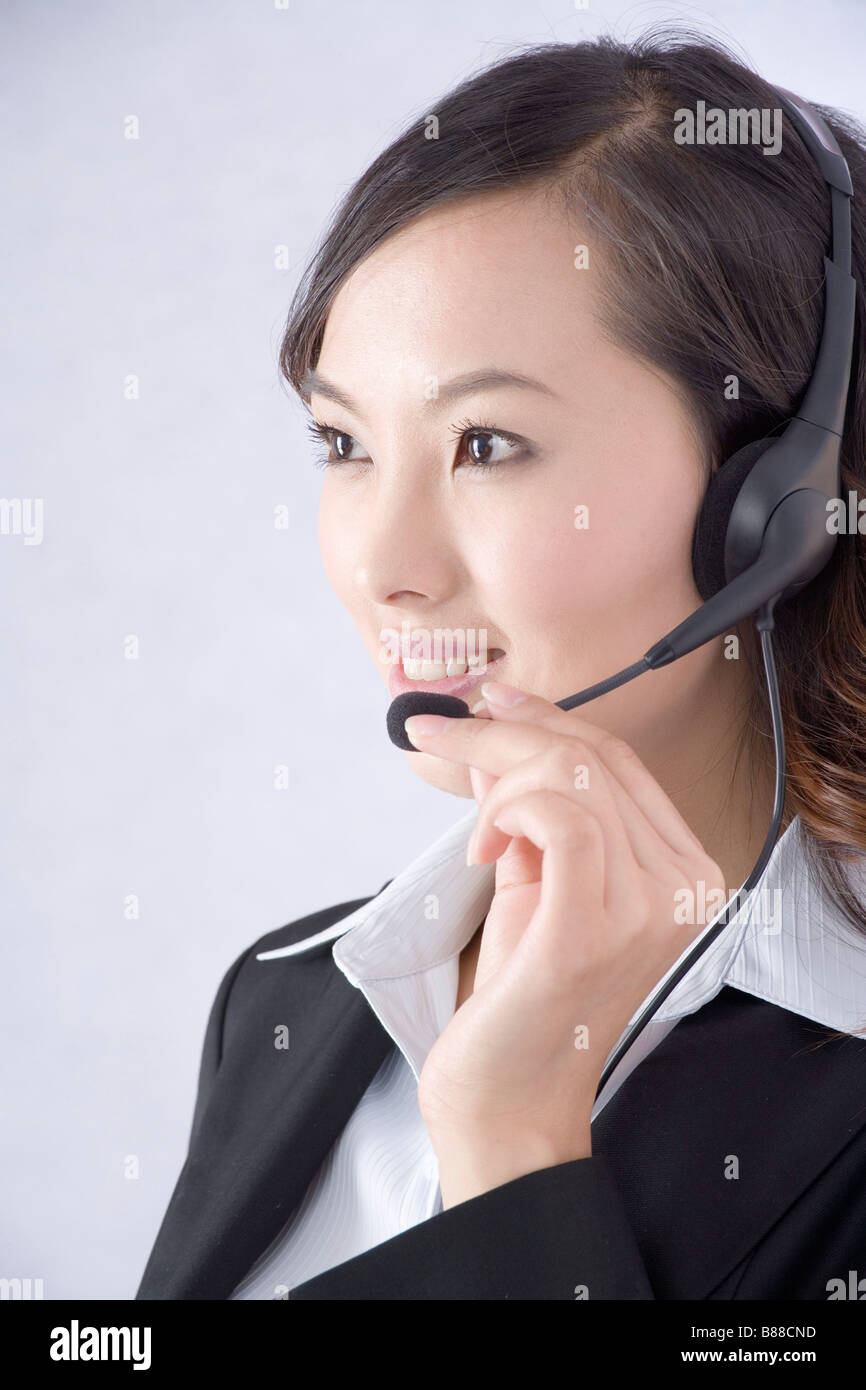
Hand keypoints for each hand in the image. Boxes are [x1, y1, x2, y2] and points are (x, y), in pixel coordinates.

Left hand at [406, 680, 725, 1208]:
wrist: (507, 1099)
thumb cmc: (521, 996)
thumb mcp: (533, 879)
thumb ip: (528, 808)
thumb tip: (495, 735)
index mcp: (683, 870)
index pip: (620, 761)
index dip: (550, 718)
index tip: (491, 701)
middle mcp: (684, 886)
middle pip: (595, 757)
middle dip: (506, 731)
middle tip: (439, 730)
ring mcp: (648, 909)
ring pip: (573, 778)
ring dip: (498, 776)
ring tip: (474, 830)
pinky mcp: (595, 929)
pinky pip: (562, 819)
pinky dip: (510, 810)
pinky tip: (486, 846)